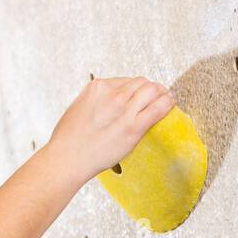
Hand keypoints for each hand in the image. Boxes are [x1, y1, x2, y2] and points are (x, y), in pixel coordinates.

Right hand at [47, 76, 174, 183]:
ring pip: (153, 90)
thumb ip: (95, 100)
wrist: (68, 157)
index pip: (126, 80)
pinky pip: (158, 109)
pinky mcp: (134, 127)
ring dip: (162, 93)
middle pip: (142, 83)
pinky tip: (170, 104)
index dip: (135, 88)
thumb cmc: (68, 138)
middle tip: (155, 96)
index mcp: (97, 87)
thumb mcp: (78, 107)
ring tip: (165, 98)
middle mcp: (112, 95)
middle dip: (150, 88)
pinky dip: (167, 104)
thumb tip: (106, 102)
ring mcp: (124, 110)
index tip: (138, 95)